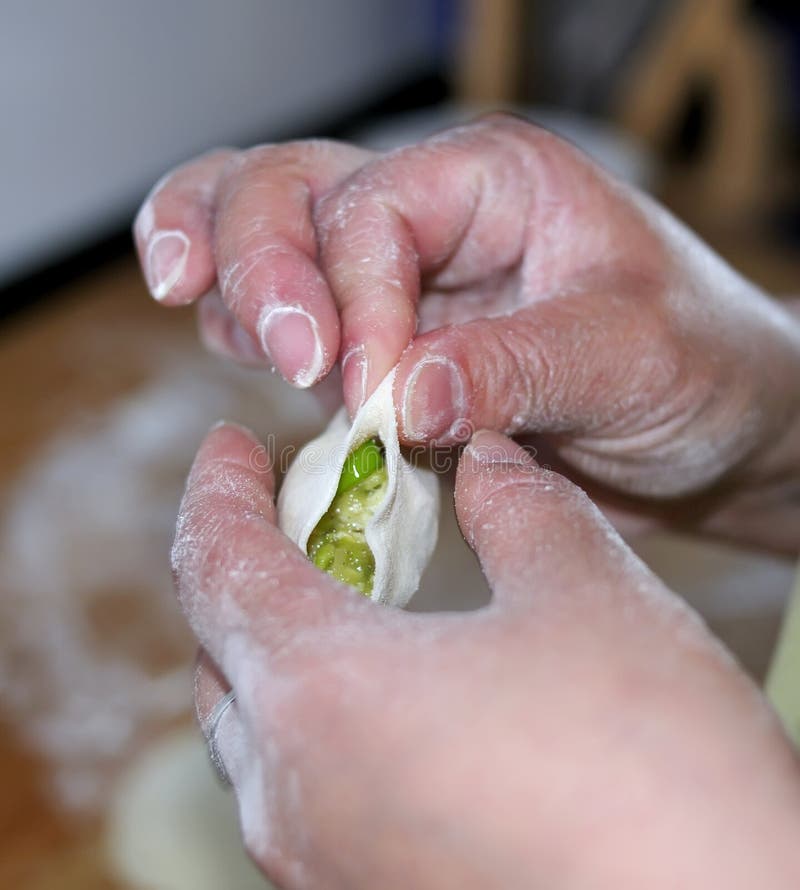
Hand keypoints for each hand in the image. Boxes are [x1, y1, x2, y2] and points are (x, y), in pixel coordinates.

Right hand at [135, 116, 799, 549]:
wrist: (713, 429)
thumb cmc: (700, 366)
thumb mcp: (628, 357)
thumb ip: (513, 370)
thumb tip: (401, 399)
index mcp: (494, 181)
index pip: (374, 212)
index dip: (357, 301)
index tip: (379, 395)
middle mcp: (432, 216)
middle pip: (290, 192)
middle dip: (260, 265)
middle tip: (286, 355)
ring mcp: (398, 282)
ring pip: (267, 239)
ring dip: (227, 278)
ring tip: (204, 314)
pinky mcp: (383, 347)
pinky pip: (285, 318)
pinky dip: (244, 329)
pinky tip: (235, 349)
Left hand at [178, 423, 799, 889]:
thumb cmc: (652, 770)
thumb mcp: (589, 596)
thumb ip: (519, 508)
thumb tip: (486, 460)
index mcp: (321, 694)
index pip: (218, 561)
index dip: (219, 489)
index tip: (229, 444)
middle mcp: (293, 793)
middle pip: (221, 648)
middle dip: (245, 564)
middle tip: (297, 510)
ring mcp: (319, 864)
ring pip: (255, 731)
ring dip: (280, 645)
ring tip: (338, 593)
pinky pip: (304, 792)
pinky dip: (319, 719)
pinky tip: (389, 700)